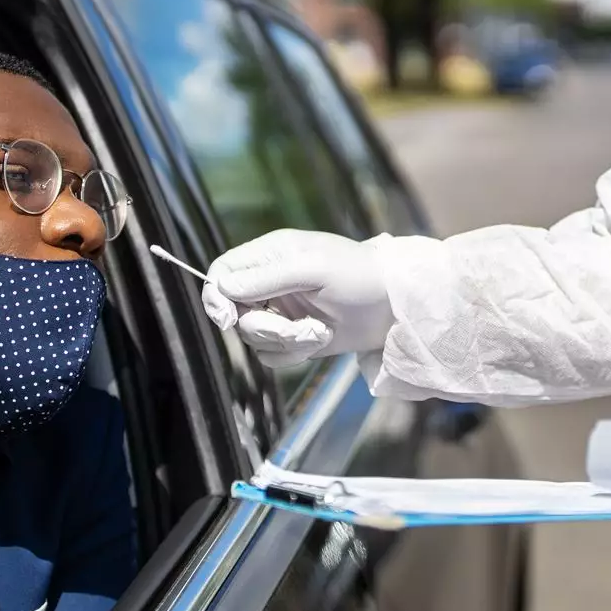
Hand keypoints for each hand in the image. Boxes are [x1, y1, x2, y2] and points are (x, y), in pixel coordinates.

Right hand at [205, 230, 396, 371]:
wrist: (394, 308)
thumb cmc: (359, 276)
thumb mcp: (313, 269)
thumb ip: (267, 277)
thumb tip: (223, 286)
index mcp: (271, 255)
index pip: (223, 271)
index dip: (215, 295)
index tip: (228, 318)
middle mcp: (270, 282)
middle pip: (234, 312)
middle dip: (264, 327)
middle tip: (295, 330)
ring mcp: (281, 311)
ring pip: (253, 337)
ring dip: (285, 341)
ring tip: (318, 332)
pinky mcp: (293, 336)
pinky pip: (272, 354)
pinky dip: (294, 353)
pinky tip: (321, 340)